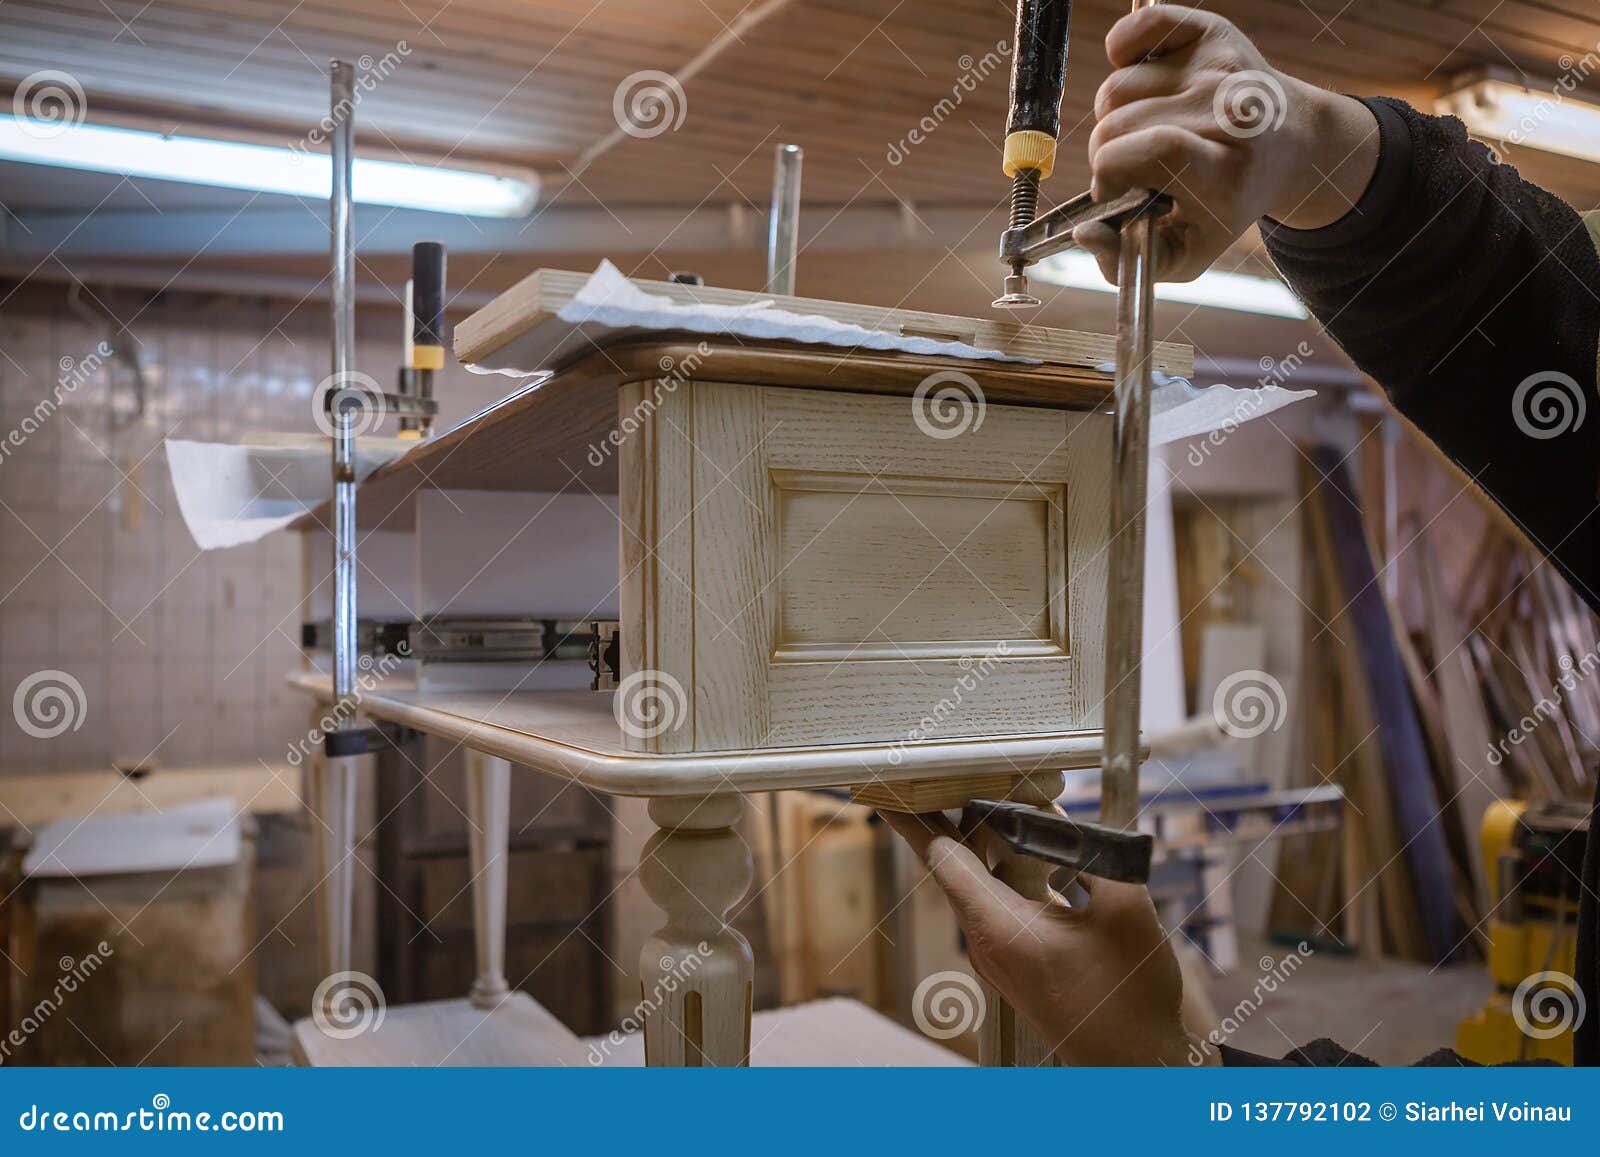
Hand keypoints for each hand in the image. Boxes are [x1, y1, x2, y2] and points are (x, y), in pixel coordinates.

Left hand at [882, 810, 1206, 1065]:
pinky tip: (1034, 847)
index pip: (942, 855)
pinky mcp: (1013, 962)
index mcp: (999, 926)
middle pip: (954, 864)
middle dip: (949, 814)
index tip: (890, 782)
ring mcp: (996, 956)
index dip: (916, 814)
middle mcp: (985, 942)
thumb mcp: (1125, 910)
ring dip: (986, 841)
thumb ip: (1096, 853)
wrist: (1136, 1065)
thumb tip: (1066, 815)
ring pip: (978, 882)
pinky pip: (998, 903)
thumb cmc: (1129, 997)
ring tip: (995, 795)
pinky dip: (1007, 869)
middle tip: (940, 769)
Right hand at [1074, 6, 1379, 282]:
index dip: (1113, 170)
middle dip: (1107, 152)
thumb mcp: (1189, 251)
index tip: (1112, 188)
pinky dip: (1121, 51)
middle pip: (1117, 122)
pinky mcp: (1210, 32)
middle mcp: (1229, 110)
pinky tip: (1144, 81)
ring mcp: (1220, 66)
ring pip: (1115, 87)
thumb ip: (1125, 260)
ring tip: (1145, 129)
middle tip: (1134, 166)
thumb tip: (1083, 233)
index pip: (1155, 150)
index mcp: (1228, 171)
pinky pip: (1136, 29)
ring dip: (1114, 114)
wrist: (1290, 143)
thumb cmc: (1227, 202)